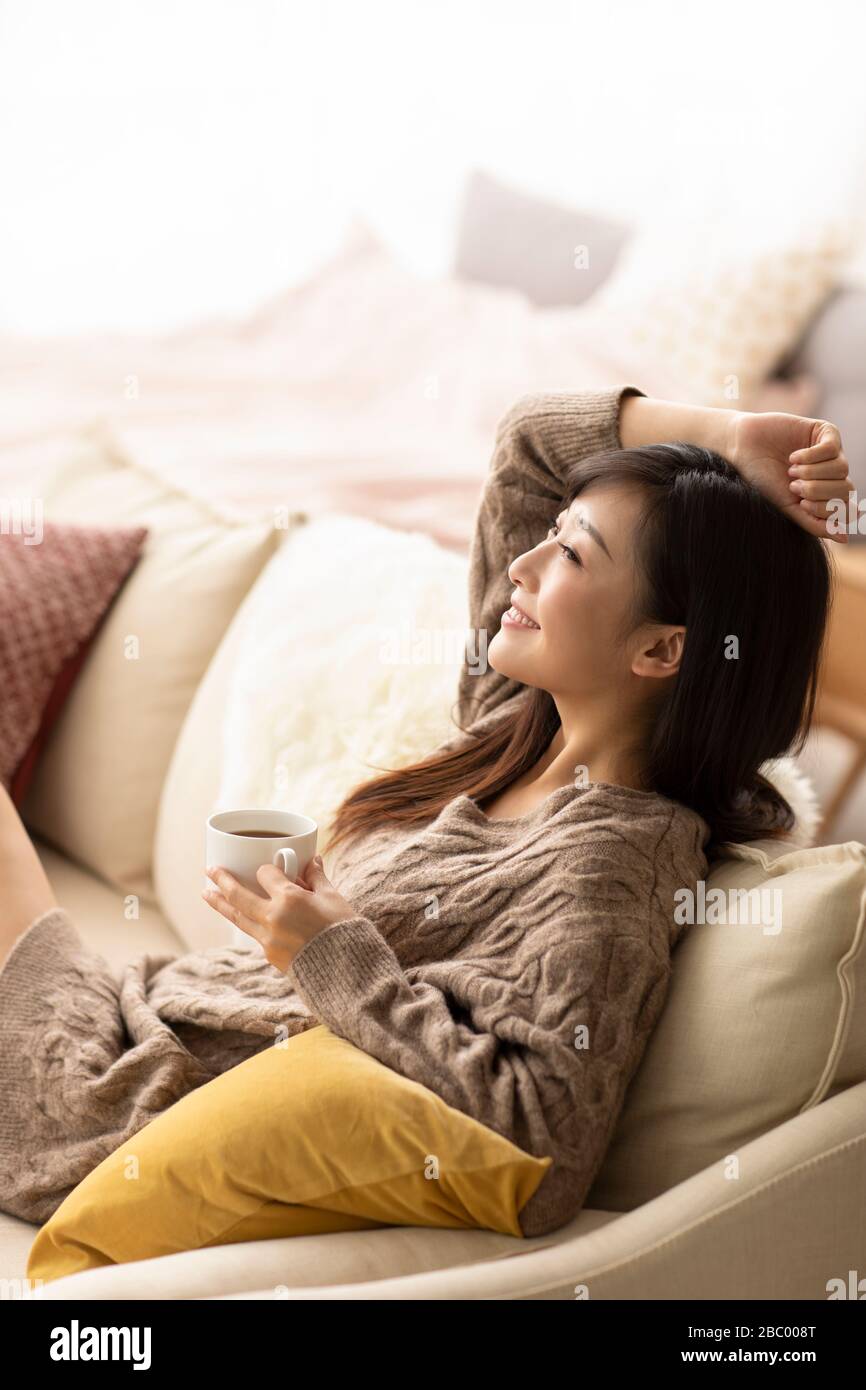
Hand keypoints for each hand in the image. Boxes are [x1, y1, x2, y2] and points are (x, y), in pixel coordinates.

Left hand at [202, 855, 356, 972]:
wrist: (346, 971)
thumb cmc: (343, 930)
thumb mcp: (332, 898)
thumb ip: (317, 877)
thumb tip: (313, 859)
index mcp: (289, 899)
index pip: (265, 874)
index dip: (269, 870)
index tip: (274, 870)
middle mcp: (272, 917)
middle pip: (238, 895)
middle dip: (222, 880)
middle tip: (210, 870)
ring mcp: (268, 939)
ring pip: (237, 917)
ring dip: (220, 903)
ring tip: (206, 893)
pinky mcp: (269, 955)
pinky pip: (254, 933)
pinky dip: (246, 922)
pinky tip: (242, 917)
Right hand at [728, 409, 853, 543]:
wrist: (744, 450)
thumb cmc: (763, 480)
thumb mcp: (788, 507)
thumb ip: (815, 524)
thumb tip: (844, 538)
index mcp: (827, 493)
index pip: (846, 507)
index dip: (823, 508)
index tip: (799, 502)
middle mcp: (833, 473)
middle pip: (847, 488)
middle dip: (817, 490)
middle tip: (793, 485)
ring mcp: (832, 452)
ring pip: (841, 468)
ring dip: (811, 472)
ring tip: (791, 470)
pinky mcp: (826, 432)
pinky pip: (831, 449)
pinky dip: (810, 456)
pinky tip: (793, 457)